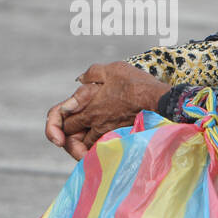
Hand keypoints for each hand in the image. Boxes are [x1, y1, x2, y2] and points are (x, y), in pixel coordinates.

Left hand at [44, 62, 170, 159]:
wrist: (157, 100)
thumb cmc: (134, 83)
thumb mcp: (110, 70)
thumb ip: (91, 74)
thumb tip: (80, 79)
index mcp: (90, 110)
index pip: (66, 124)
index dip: (60, 124)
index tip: (65, 121)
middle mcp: (97, 126)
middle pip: (74, 139)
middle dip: (70, 136)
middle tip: (72, 132)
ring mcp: (110, 134)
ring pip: (89, 146)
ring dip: (84, 143)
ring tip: (86, 137)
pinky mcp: (122, 138)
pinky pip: (104, 148)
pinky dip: (99, 147)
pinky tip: (104, 141)